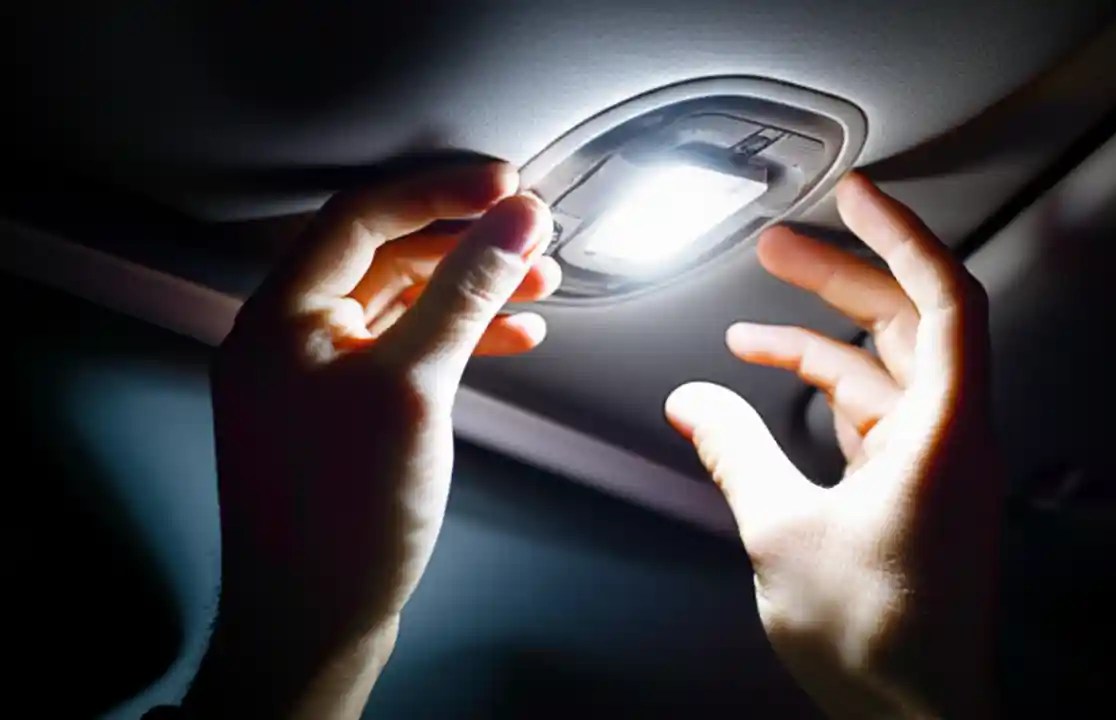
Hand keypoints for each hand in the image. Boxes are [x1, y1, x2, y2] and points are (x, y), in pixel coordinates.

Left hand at [183, 161, 557, 718]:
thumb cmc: (341, 518)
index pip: (362, 215)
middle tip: (530, 232)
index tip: (508, 186)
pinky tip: (510, 338)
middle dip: (464, 240)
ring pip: (401, 303)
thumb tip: (516, 222)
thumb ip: (464, 294)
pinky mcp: (345, 413)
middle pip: (384, 255)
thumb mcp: (413, 387)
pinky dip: (459, 337)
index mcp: (281, 315)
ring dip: (469, 288)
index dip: (440, 191)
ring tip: (537, 281)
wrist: (313, 623)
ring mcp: (317, 377)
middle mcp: (291, 336)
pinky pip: (405, 349)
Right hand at [666, 173, 1000, 717]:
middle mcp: (954, 437)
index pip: (941, 298)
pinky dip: (824, 392)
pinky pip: (873, 416)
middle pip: (906, 324)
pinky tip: (773, 389)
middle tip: (780, 246)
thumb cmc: (878, 636)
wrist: (919, 713)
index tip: (857, 194)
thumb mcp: (783, 532)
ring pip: (884, 372)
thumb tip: (692, 401)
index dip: (898, 235)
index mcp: (945, 432)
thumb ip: (734, 453)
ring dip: (821, 340)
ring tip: (753, 322)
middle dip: (840, 278)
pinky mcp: (916, 492)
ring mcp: (937, 465)